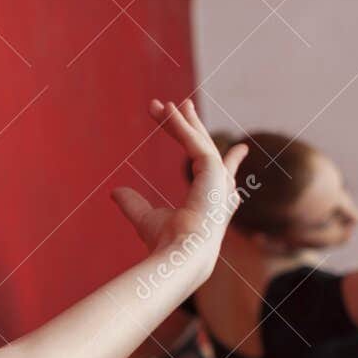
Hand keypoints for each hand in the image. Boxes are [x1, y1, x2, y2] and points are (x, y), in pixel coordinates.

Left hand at [110, 97, 248, 262]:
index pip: (225, 178)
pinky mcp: (213, 168)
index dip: (232, 162)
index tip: (241, 150)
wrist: (180, 252)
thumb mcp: (145, 219)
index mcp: (213, 203)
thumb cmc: (167, 243)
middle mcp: (221, 189)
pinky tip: (166, 110)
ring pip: (198, 141)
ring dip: (179, 121)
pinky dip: (179, 124)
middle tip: (186, 105)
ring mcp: (219, 178)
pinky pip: (193, 140)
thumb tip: (115, 192)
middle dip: (193, 127)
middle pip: (206, 149)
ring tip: (162, 104)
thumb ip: (134, 204)